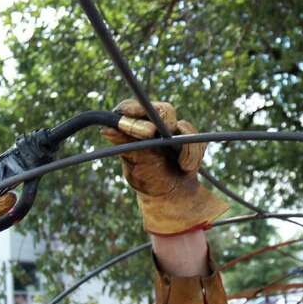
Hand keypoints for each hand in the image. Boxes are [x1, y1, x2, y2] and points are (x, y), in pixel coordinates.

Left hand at [101, 99, 227, 235]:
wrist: (172, 195)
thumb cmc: (147, 179)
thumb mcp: (134, 165)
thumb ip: (126, 145)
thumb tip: (106, 129)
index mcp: (133, 126)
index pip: (131, 108)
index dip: (134, 110)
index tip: (139, 122)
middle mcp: (153, 123)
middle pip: (163, 109)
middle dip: (166, 121)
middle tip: (164, 134)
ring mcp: (173, 129)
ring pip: (184, 127)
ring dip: (185, 148)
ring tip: (182, 166)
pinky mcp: (190, 138)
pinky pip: (197, 140)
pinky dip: (194, 155)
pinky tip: (186, 168)